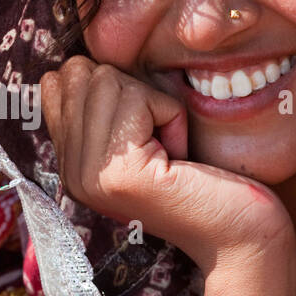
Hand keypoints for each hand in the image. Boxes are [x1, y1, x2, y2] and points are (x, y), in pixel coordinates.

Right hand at [39, 56, 294, 269]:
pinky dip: (170, 115)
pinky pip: (138, 100)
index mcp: (71, 162)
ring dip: (153, 103)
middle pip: (81, 73)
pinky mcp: (118, 174)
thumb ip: (107, 103)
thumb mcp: (142, 131)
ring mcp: (88, 175)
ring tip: (169, 149)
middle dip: (132, 91)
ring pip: (107, 80)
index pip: (56, 80)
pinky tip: (179, 155)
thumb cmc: (204, 176)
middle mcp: (70, 172)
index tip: (142, 128)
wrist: (239, 238)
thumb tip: (83, 57)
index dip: (110, 85)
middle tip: (158, 140)